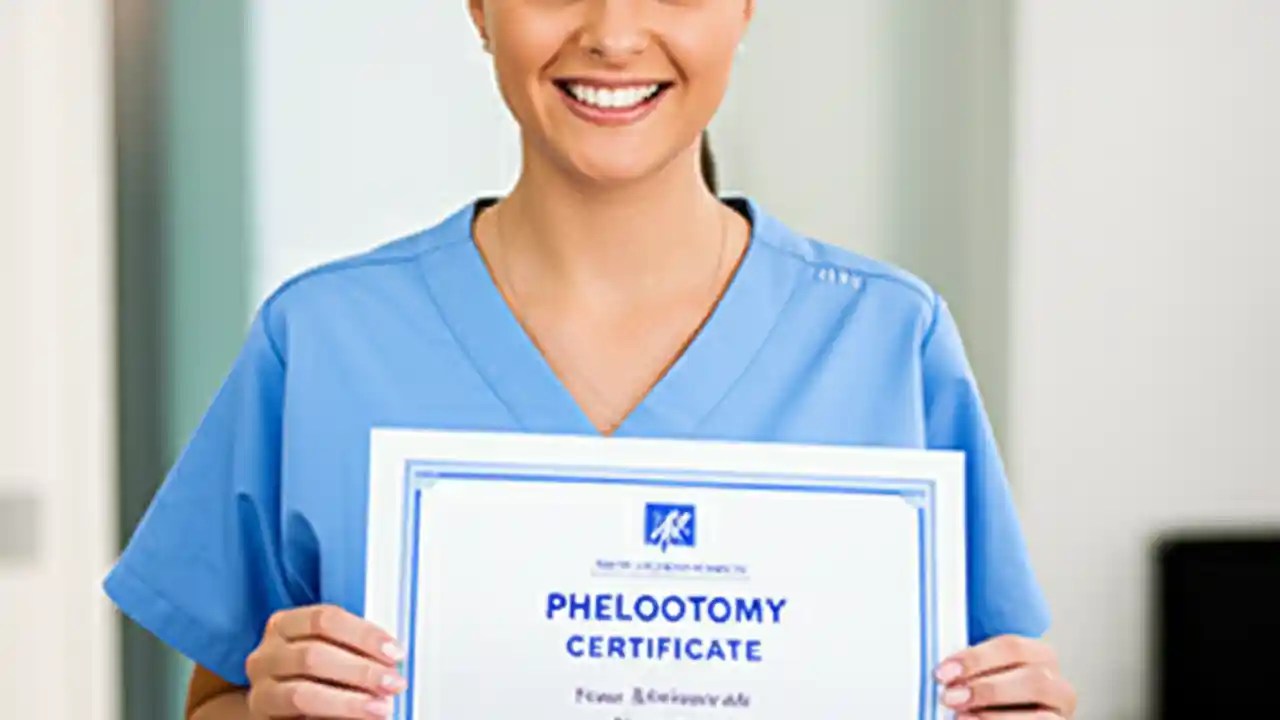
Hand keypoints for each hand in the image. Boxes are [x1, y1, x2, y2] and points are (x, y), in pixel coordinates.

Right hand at [244, 604, 406, 718]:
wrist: (284, 709)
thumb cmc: (314, 674)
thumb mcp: (331, 650)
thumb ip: (353, 648)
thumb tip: (393, 658)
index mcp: (284, 625)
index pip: (324, 619)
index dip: (363, 635)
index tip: (395, 652)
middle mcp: (265, 655)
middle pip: (313, 655)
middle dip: (361, 670)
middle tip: (394, 683)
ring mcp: (260, 690)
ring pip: (303, 694)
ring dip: (349, 702)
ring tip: (381, 708)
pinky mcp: (263, 717)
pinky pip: (298, 718)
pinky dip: (333, 716)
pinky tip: (357, 719)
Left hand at [934, 635, 1075, 718]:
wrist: (1003, 715)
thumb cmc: (992, 699)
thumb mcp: (983, 677)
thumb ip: (970, 673)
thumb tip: (944, 673)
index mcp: (1037, 655)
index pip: (1011, 647)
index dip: (975, 658)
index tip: (942, 673)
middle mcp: (1056, 681)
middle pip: (1031, 678)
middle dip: (986, 689)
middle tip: (949, 697)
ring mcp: (1061, 710)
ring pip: (1040, 712)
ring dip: (995, 714)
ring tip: (960, 716)